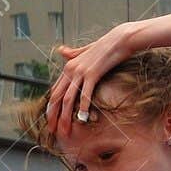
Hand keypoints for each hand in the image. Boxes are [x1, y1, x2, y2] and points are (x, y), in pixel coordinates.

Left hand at [45, 23, 138, 138]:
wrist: (119, 40)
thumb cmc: (104, 47)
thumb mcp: (85, 51)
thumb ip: (72, 53)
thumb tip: (60, 50)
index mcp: (68, 66)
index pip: (54, 91)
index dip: (51, 108)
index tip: (51, 121)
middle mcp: (70, 69)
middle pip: (56, 98)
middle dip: (53, 116)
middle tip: (53, 131)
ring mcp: (80, 72)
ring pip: (67, 99)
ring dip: (65, 117)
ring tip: (65, 131)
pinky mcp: (92, 74)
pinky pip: (84, 95)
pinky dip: (82, 108)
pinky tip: (82, 119)